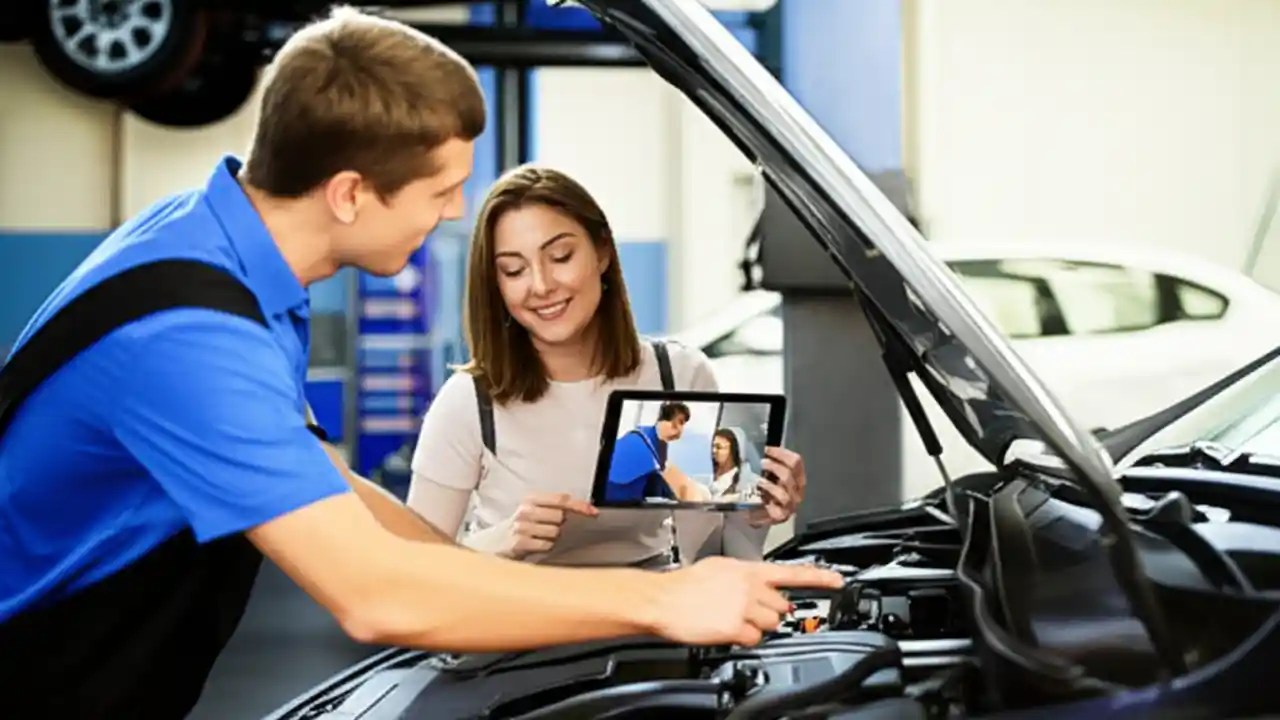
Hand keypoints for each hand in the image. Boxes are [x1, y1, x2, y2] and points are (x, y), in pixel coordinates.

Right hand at [503, 492, 597, 559]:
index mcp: (531, 498)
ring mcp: (521, 527)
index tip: (593, 512)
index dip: (580, 505)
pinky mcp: (519, 543)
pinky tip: (535, 545)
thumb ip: (555, 507)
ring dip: (552, 537)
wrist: (493, 542)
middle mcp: (525, 510)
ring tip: (540, 537)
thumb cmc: (519, 526)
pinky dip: (545, 547)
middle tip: (550, 528)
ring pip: (554, 532)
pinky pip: (545, 545)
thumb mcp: (534, 511)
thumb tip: (586, 509)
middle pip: (560, 517)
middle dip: (561, 524)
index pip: (561, 499)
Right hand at [649, 557, 843, 645]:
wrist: (662, 599)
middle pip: (781, 607)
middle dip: (767, 612)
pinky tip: (725, 629)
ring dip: (754, 626)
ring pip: (770, 625)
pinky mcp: (736, 627)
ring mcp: (745, 607)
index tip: (838, 581)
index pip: (791, 573)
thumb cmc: (685, 585)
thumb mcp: (719, 567)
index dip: (819, 578)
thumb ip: (745, 575)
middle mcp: (751, 587)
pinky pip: (753, 639)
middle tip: (742, 610)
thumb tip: (758, 582)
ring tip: (730, 618)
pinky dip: (742, 638)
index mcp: (748, 569)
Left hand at [749, 446, 806, 527]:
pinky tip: (759, 491)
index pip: (796, 461)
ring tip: (758, 479)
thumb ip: (766, 462)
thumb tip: (756, 446)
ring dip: (769, 482)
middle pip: (789, 473)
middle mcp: (797, 490)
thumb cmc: (763, 491)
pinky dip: (768, 495)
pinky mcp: (781, 515)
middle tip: (760, 463)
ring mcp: (791, 504)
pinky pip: (776, 506)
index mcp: (797, 476)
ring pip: (784, 491)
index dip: (781, 453)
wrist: (755, 515)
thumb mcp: (767, 474)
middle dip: (773, 466)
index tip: (766, 449)